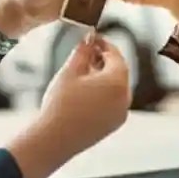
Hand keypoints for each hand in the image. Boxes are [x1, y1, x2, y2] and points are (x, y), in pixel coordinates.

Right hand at [40, 36, 131, 152]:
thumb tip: (89, 38)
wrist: (54, 139)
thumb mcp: (70, 71)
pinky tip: (85, 91)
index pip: (116, 55)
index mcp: (117, 82)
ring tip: (83, 72)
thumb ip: (83, 51)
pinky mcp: (113, 125)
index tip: (93, 38)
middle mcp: (124, 98)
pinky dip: (104, 93)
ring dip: (104, 77)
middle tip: (88, 52)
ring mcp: (120, 113)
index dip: (104, 44)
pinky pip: (113, 102)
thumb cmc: (60, 104)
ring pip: (116, 88)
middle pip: (119, 72)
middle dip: (104, 61)